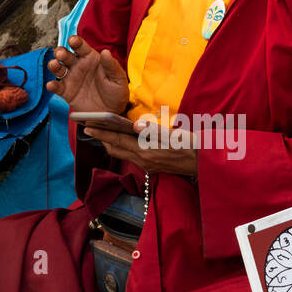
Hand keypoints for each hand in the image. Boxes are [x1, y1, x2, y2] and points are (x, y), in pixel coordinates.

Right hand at [45, 35, 129, 113]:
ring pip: (58, 68)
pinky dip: (52, 85)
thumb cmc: (116, 93)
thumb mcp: (118, 79)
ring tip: (54, 65)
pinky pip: (57, 87)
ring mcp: (71, 78)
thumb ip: (112, 65)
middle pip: (65, 55)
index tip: (72, 40)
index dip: (75, 41)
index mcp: (91, 58)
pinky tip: (52, 85)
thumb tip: (106, 52)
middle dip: (61, 52)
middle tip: (61, 54)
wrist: (111, 113)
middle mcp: (79, 66)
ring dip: (54, 65)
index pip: (80, 46)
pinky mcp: (66, 92)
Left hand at [82, 120, 198, 176]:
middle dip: (102, 139)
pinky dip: (123, 147)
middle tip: (90, 128)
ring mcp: (148, 165)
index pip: (118, 140)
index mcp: (147, 152)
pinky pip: (131, 156)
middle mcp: (144, 161)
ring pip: (123, 154)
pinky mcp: (153, 167)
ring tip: (103, 134)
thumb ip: (154, 129)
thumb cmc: (192, 146)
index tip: (87, 126)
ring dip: (111, 144)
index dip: (101, 133)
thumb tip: (135, 125)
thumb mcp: (174, 135)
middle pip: (116, 149)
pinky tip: (124, 141)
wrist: (205, 164)